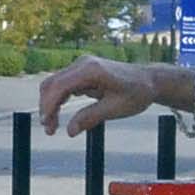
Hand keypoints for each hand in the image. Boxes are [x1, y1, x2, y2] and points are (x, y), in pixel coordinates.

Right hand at [38, 56, 171, 136]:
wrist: (148, 80)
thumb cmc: (136, 93)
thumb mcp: (115, 109)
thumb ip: (91, 118)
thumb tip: (70, 131)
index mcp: (91, 70)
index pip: (59, 86)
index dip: (49, 106)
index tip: (47, 125)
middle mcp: (83, 64)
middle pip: (52, 84)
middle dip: (46, 107)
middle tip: (49, 131)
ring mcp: (81, 66)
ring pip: (55, 84)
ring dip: (50, 104)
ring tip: (53, 127)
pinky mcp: (82, 72)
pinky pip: (63, 85)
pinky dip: (58, 100)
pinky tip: (59, 116)